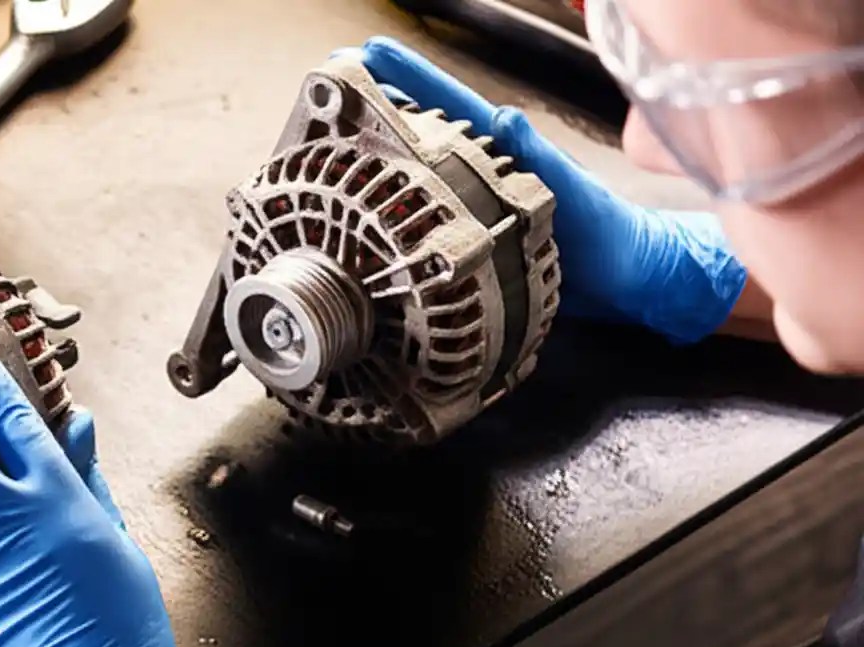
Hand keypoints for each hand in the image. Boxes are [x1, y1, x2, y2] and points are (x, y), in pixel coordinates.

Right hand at [338, 37, 748, 344]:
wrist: (623, 280)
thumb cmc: (605, 234)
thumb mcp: (573, 193)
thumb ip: (539, 157)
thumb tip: (505, 118)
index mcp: (504, 151)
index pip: (449, 104)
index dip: (411, 77)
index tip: (371, 55)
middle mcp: (484, 174)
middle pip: (421, 131)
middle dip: (379, 109)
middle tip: (333, 94)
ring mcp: (477, 203)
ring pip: (418, 172)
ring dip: (379, 156)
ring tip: (336, 144)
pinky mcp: (475, 236)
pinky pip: (426, 213)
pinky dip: (396, 203)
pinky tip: (371, 208)